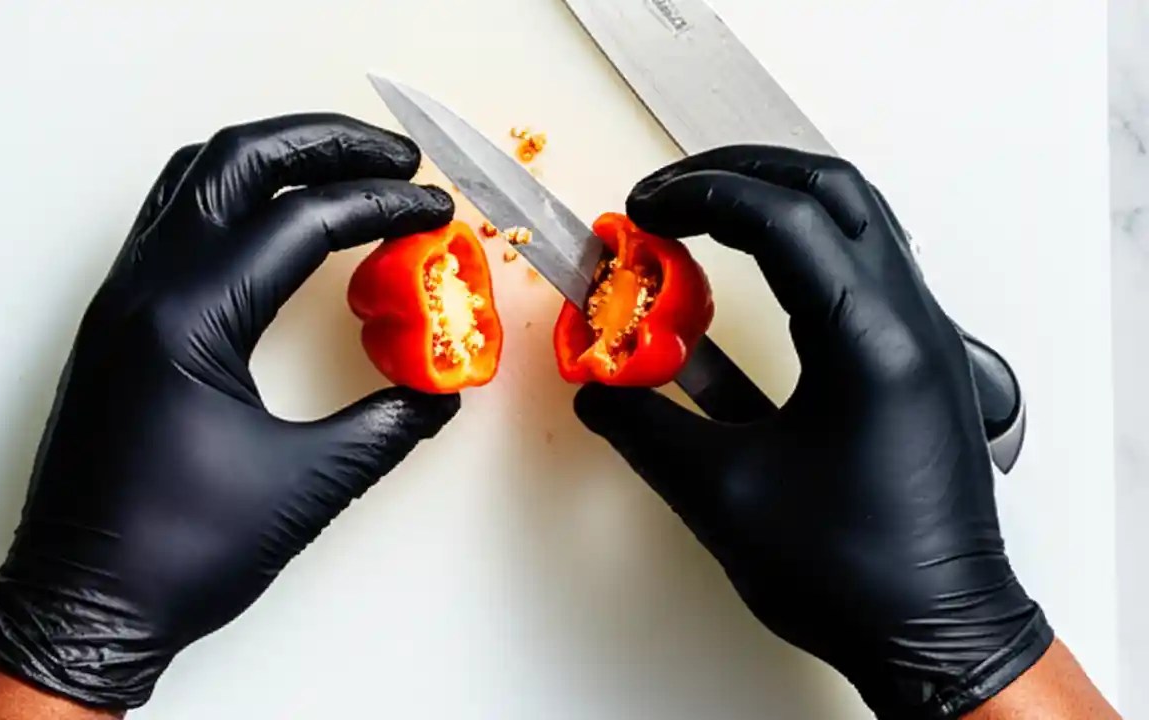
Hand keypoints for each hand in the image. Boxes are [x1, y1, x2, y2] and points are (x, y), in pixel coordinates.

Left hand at [0, 114, 458, 709]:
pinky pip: (173, 218)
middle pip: (238, 161)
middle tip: (395, 157)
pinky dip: (234, 197)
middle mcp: (143, 290)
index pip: (300, 220)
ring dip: (274, 158)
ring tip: (343, 167)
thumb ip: (386, 427)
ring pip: (196, 177)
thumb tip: (438, 393)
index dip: (380, 206)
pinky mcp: (116, 320)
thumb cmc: (171, 554)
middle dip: (326, 143)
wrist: (79, 604)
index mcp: (187, 320)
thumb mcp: (305, 487)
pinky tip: (277, 221)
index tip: (430, 211)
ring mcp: (120, 299)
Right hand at [575, 146, 1050, 718]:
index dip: (700, 196)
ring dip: (780, 199)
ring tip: (710, 210)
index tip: (646, 206)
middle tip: (672, 191)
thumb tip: (599, 393)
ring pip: (859, 217)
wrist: (937, 633)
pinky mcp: (922, 362)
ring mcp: (926, 338)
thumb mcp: (724, 498)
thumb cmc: (856, 577)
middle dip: (741, 173)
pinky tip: (765, 271)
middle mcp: (910, 324)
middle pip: (833, 190)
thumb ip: (644, 431)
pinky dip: (809, 246)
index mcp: (868, 343)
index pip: (783, 219)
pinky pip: (868, 265)